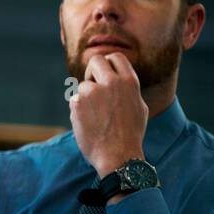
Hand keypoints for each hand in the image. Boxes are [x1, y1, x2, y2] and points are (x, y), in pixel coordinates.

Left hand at [69, 52, 148, 177]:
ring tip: (97, 117)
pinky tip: (88, 123)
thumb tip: (115, 75)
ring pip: (83, 85)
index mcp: (129, 82)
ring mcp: (92, 92)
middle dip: (92, 71)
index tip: (104, 73)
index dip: (108, 64)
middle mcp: (111, 82)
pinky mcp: (77, 102)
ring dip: (86, 97)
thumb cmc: (130, 133)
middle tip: (93, 84)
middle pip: (96, 61)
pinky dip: (79, 110)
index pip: (115, 57)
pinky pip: (75, 100)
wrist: (118, 155)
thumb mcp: (138, 106)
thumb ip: (126, 88)